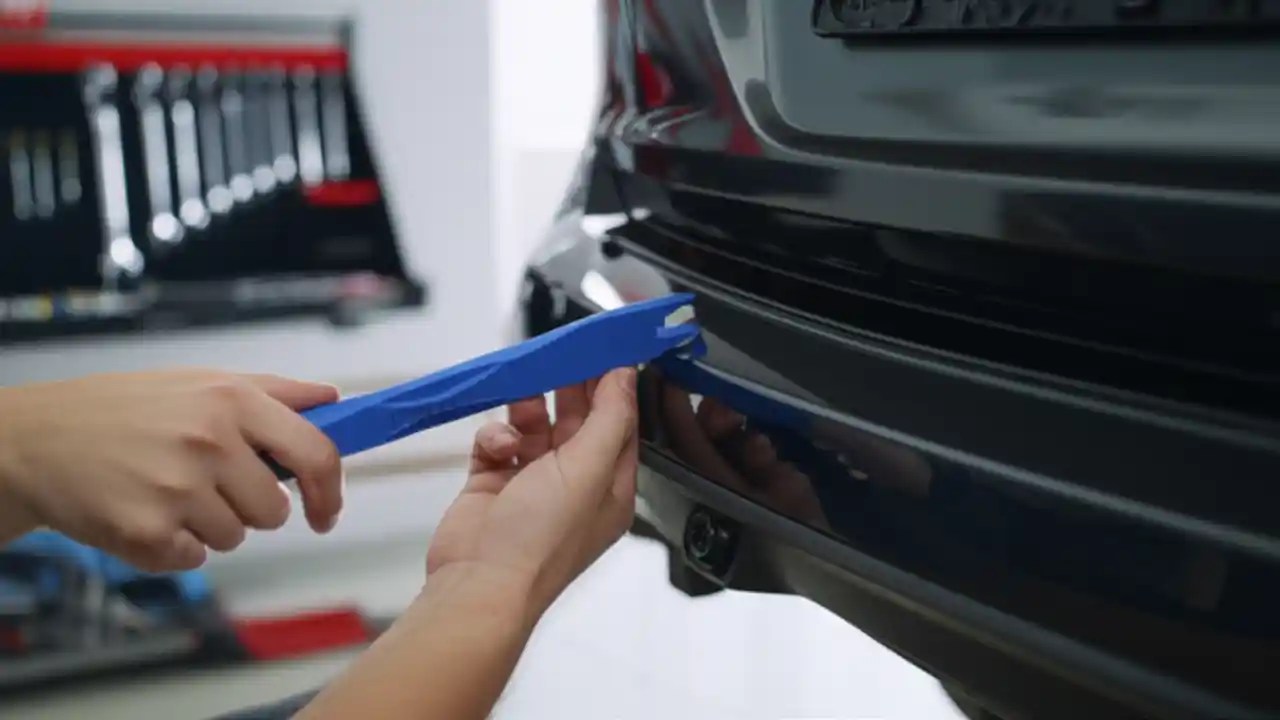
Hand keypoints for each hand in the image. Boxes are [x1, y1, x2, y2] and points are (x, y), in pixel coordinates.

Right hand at [0, 369, 342, 571]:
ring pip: (235, 537)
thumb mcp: (201, 382)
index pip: (315, 453)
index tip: (326, 512)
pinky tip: (144, 513)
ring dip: (208, 525)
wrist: (36, 440)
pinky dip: (174, 546)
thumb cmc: (125, 409)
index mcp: (233, 400)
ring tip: (165, 491)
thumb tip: (332, 399)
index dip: (330, 491)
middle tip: (203, 483)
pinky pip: (194, 558)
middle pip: (273, 510)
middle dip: (248, 507)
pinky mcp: (148, 532)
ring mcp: (179, 489)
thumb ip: (274, 392)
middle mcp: (211, 441)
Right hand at [426, 368, 638, 620]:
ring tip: (521, 390)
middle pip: (576, 422)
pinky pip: (497, 443)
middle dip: (568, 389)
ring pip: (534, 426)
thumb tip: (625, 376)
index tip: (605, 350)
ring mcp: (530, 485)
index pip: (620, 427)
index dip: (613, 388)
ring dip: (526, 409)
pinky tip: (497, 447)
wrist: (477, 584)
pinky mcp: (492, 484)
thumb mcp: (588, 470)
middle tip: (560, 353)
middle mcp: (573, 487)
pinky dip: (495, 437)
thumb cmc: (538, 541)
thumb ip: (609, 417)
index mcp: (608, 489)